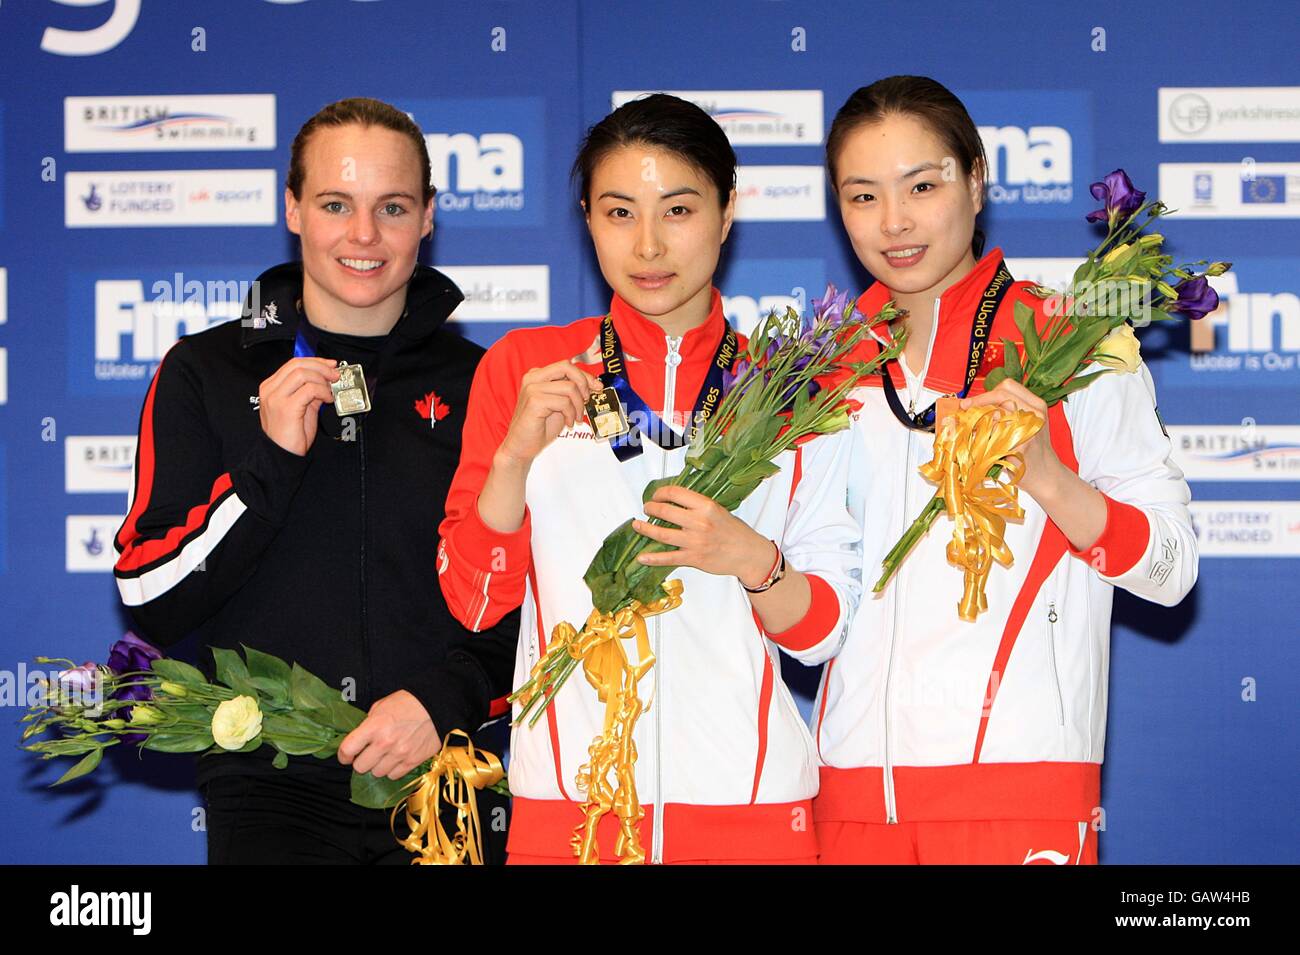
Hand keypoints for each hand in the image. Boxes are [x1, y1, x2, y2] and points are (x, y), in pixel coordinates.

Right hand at [257, 357, 339, 455]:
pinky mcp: (286, 407)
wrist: (281, 455)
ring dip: (322, 379)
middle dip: (321, 366)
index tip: (330, 365)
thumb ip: (310, 392)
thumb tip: (325, 380)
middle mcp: (270, 389)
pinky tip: (328, 399)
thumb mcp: (302, 407)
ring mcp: (276, 398)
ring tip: (331, 390)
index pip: (293, 364)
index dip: (315, 362)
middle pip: (297, 364)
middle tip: (335, 374)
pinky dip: (323, 391)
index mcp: (271, 387)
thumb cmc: (290, 434)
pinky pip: (309, 390)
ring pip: (302, 373)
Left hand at [337, 690, 440, 779]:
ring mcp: (399, 754)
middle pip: (360, 767)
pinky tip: (396, 759)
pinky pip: (394, 776)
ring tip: (385, 756)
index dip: (343, 755)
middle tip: (368, 754)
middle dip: (361, 761)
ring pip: (377, 773)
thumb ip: (368, 723)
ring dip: (378, 766)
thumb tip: (361, 738)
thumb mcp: (382, 705)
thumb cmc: (408, 702)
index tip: (346, 756)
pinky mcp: (413, 761)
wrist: (436, 705)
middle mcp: (384, 743)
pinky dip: (393, 770)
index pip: (348, 749)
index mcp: (374, 726)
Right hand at [497, 360, 602, 465]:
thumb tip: (593, 384)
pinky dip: (571, 414)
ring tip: (575, 418)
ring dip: (578, 405)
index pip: (567, 366)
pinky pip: (564, 402)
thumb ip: (572, 392)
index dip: (585, 376)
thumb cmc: (540, 427)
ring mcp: (532, 388)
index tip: (597, 387)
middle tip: (586, 401)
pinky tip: (568, 423)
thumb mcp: (561, 405)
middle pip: (567, 368)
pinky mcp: (534, 401)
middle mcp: (533, 378)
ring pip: (569, 387)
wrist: (522, 446)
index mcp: (538, 375)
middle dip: (583, 383)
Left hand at [632, 485, 775, 585]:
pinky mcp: (693, 558)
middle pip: (665, 511)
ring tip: (637, 525)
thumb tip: (675, 501)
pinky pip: (668, 558)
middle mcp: (699, 522)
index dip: (660, 493)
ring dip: (645, 529)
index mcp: (706, 506)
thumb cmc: (736, 532)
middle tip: (646, 508)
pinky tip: (642, 557)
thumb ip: (698, 506)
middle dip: (650, 508)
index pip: (676, 493)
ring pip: (661, 534)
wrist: (748, 554)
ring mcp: (694, 541)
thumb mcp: (719, 510)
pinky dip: (652, 558)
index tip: (656, 495)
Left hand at [956, 379, 1062, 499]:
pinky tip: (979, 444)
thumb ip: (1008, 411)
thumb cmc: (1032, 450)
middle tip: (964, 407)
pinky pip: (994, 435)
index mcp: (1036, 404)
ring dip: (979, 420)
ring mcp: (1029, 428)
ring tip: (971, 429)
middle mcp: (1035, 413)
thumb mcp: (1026, 424)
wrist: (1046, 475)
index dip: (986, 392)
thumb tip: (973, 404)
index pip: (1008, 386)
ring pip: (996, 413)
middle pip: (1001, 394)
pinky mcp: (1021, 445)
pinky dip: (982, 438)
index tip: (969, 401)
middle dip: (978, 400)